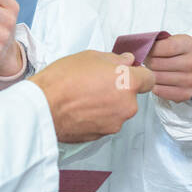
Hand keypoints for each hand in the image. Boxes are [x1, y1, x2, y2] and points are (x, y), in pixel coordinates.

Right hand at [30, 50, 154, 142]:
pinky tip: (81, 108)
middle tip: (97, 82)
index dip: (139, 75)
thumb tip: (127, 61)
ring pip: (118, 110)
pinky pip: (106, 122)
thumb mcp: (90, 57)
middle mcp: (127, 106)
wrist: (42, 107)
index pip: (149, 79)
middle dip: (119, 89)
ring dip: (108, 104)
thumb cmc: (63, 80)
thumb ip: (115, 59)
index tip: (128, 72)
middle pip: (132, 96)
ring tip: (85, 96)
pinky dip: (98, 116)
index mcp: (128, 83)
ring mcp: (115, 123)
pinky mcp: (102, 135)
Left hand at [144, 34, 191, 102]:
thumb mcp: (167, 40)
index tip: (147, 49)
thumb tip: (138, 47)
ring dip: (149, 75)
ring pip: (156, 78)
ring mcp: (190, 80)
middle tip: (148, 61)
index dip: (152, 49)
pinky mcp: (185, 94)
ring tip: (151, 70)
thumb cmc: (172, 52)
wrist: (186, 66)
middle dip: (148, 62)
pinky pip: (160, 91)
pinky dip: (153, 87)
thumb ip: (154, 41)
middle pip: (157, 64)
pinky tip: (156, 81)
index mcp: (189, 44)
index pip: (167, 47)